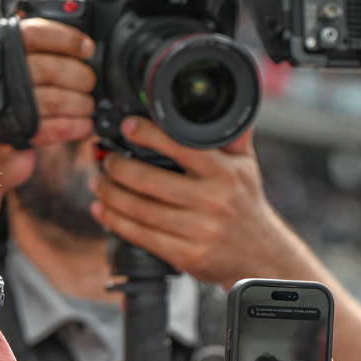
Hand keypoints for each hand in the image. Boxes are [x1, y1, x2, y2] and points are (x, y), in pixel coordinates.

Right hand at [0, 18, 95, 194]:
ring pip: (53, 99)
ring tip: (88, 106)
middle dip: (79, 76)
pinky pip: (52, 128)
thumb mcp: (17, 73)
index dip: (65, 39)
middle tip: (89, 83)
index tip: (87, 48)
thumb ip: (42, 55)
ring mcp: (4, 107)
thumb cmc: (10, 105)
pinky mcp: (13, 135)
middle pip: (48, 69)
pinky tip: (84, 124)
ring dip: (80, 104)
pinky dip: (75, 126)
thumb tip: (85, 49)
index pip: (32, 34)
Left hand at [90, 117, 307, 284]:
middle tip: (105, 160)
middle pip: (151, 180)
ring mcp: (201, 230)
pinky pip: (142, 236)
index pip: (181, 147)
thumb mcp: (246, 168)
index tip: (128, 128)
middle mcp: (214, 201)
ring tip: (99, 183)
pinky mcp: (188, 256)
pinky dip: (116, 222)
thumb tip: (227, 102)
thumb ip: (233, 135)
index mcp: (226, 173)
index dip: (148, 135)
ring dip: (111, 195)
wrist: (262, 257)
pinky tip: (104, 211)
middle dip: (118, 168)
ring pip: (142, 210)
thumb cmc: (247, 207)